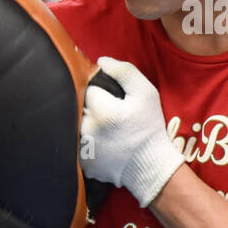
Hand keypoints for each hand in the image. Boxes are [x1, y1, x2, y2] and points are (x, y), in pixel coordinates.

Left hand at [80, 57, 184, 208]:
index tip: (113, 101)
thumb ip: (124, 72)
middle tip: (112, 117)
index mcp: (101, 110)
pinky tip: (105, 144)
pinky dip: (89, 142)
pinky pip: (79, 144)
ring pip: (77, 125)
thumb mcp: (146, 93)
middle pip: (80, 107)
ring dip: (88, 124)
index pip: (87, 89)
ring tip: (108, 131)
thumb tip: (101, 61)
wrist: (151, 166)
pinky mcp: (82, 161)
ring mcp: (82, 148)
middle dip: (93, 108)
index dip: (100, 92)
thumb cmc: (149, 127)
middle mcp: (86, 129)